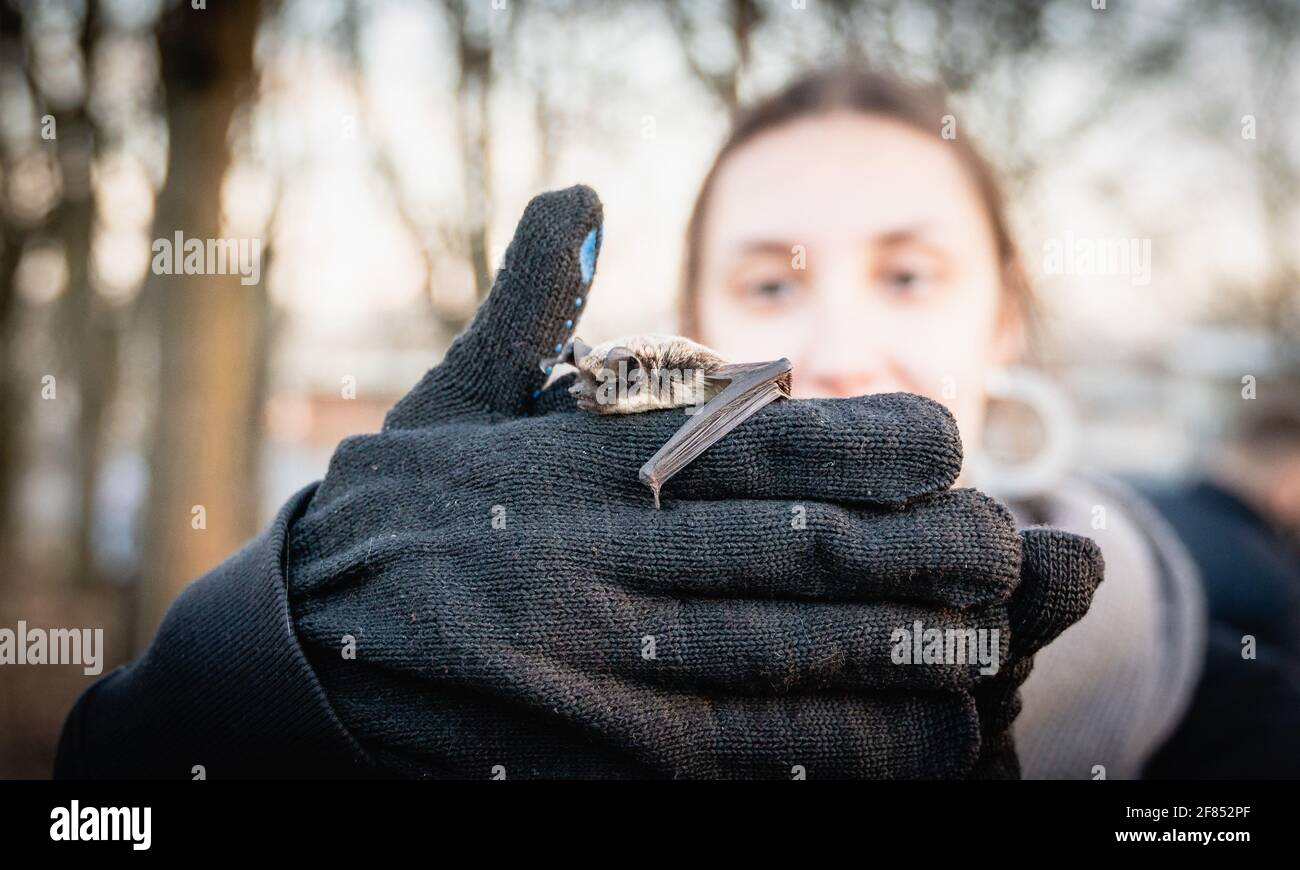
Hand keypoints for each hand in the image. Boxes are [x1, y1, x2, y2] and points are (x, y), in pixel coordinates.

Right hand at [286, 185, 1101, 777]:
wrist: (295, 650)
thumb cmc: (395, 516)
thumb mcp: (453, 398)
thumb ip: (530, 300)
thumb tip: (579, 192)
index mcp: (586, 460)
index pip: (761, 437)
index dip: (875, 442)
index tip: (951, 447)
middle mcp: (603, 554)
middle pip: (805, 550)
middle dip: (930, 554)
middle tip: (1018, 551)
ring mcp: (599, 663)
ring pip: (794, 660)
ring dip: (910, 656)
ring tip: (994, 651)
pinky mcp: (591, 756)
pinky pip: (742, 759)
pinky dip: (841, 753)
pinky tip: (916, 746)